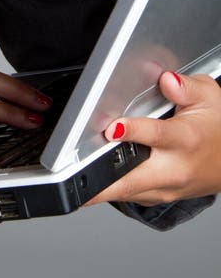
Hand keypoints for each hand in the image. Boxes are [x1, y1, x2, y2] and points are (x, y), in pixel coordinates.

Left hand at [84, 71, 220, 206]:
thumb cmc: (217, 127)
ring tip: (70, 183)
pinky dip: (109, 190)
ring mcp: (166, 188)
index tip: (112, 127)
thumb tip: (167, 80)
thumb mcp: (209, 96)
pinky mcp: (158, 196)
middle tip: (74, 176)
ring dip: (99, 190)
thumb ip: (186, 87)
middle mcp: (175, 168)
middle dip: (102, 181)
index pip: (156, 135)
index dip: (133, 131)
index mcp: (186, 139)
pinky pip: (130, 195)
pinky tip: (89, 183)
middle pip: (133, 178)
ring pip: (127, 192)